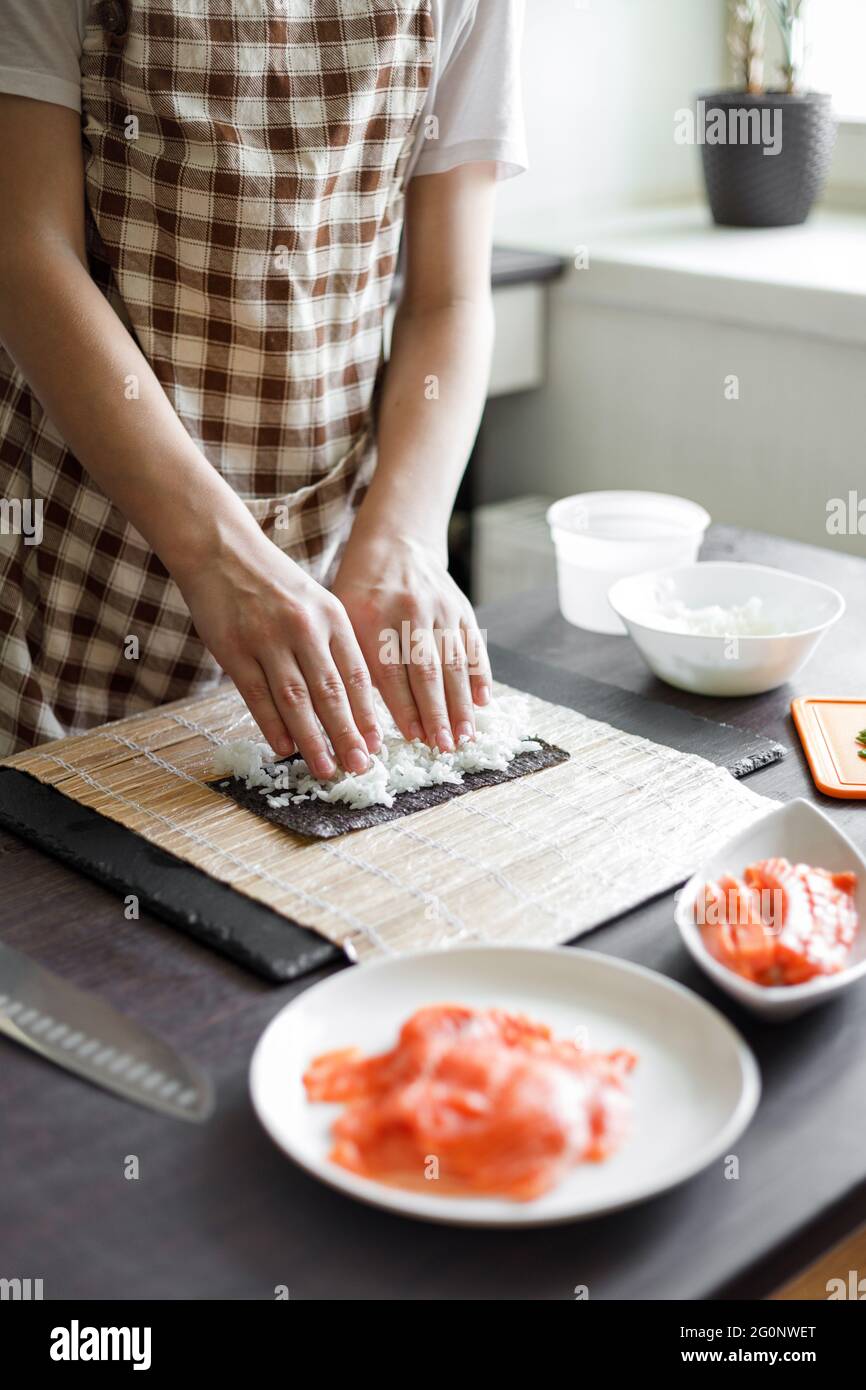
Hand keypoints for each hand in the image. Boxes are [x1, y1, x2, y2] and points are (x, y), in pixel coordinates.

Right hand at [176, 530, 380, 777]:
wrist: (223, 551)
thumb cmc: (274, 583)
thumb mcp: (316, 603)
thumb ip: (333, 645)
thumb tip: (351, 701)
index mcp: (332, 617)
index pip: (356, 674)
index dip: (367, 714)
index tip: (375, 745)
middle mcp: (304, 628)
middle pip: (331, 692)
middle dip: (347, 735)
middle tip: (359, 767)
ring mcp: (267, 639)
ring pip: (296, 700)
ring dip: (313, 740)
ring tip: (326, 768)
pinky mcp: (234, 650)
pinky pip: (257, 696)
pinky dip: (273, 725)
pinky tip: (285, 747)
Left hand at [332, 531, 492, 750]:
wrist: (395, 544)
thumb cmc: (361, 593)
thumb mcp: (345, 620)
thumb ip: (356, 662)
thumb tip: (368, 718)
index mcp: (371, 618)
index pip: (390, 673)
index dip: (405, 709)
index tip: (414, 739)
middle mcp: (408, 612)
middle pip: (426, 672)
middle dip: (437, 714)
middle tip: (443, 747)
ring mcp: (439, 608)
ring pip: (454, 663)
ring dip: (461, 703)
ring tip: (464, 735)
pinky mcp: (461, 607)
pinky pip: (474, 646)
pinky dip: (480, 676)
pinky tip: (483, 702)